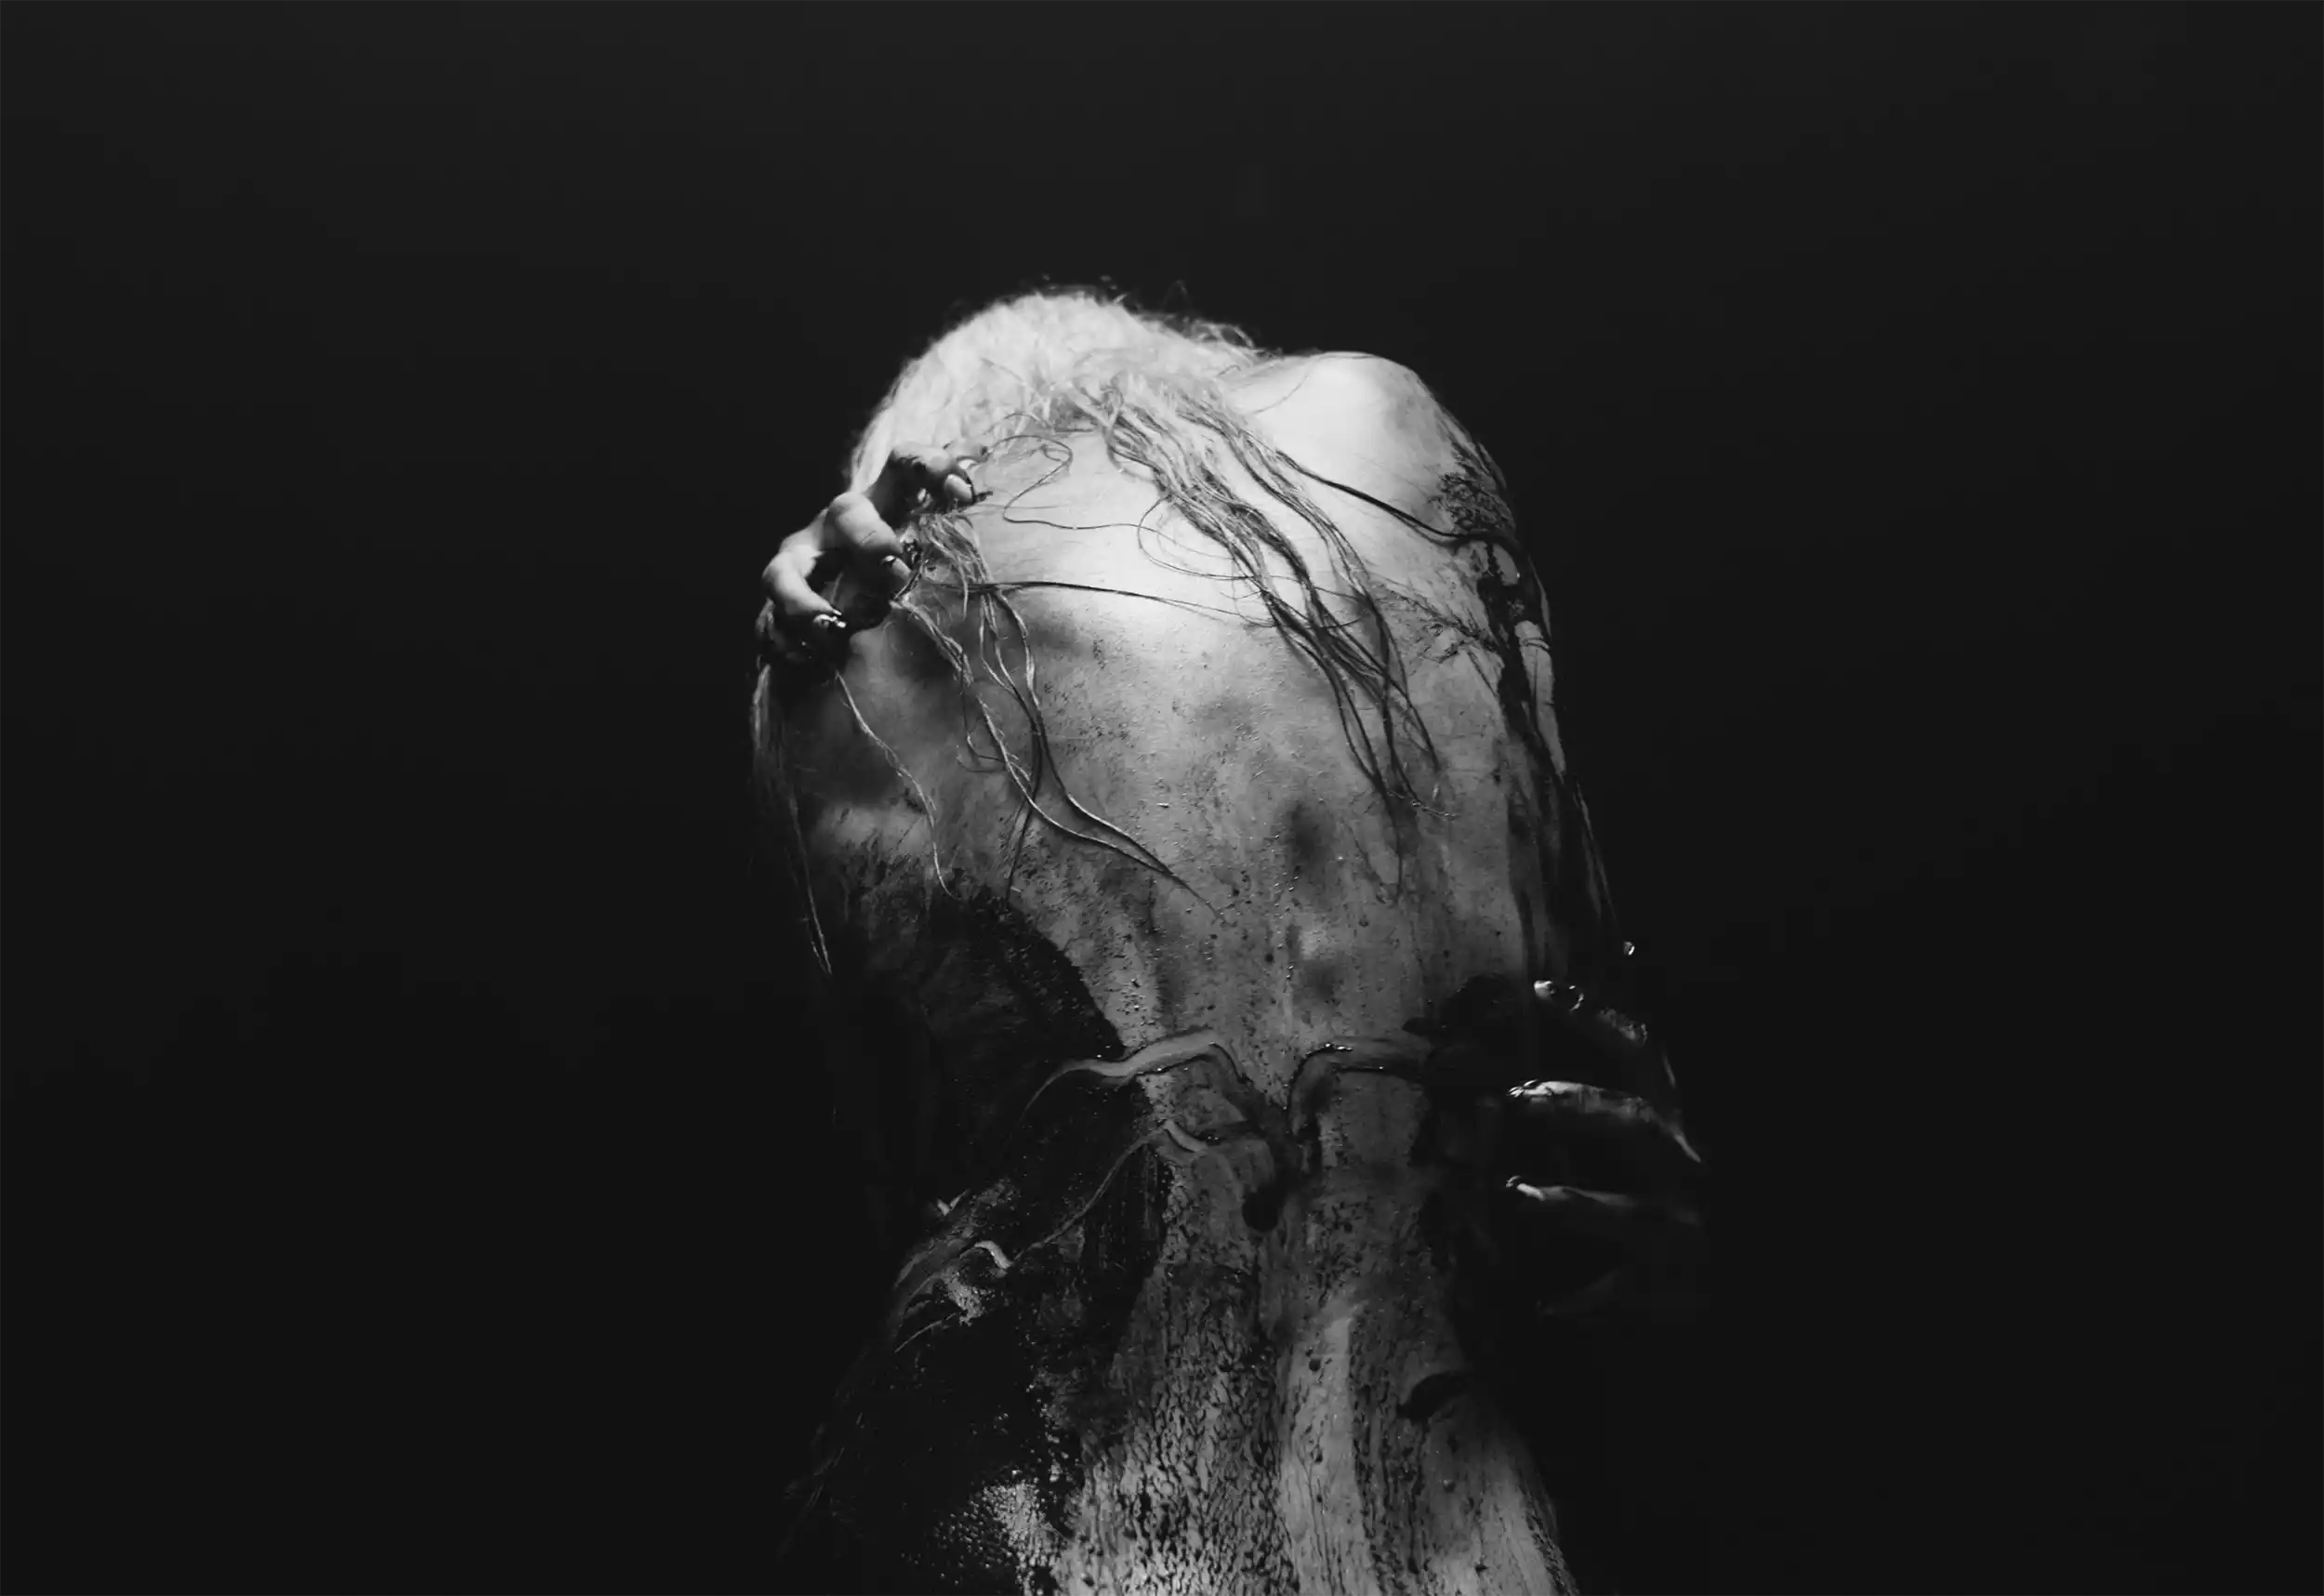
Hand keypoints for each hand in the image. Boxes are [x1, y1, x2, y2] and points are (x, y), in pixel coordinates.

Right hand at [756, 447, 979, 666]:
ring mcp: (800, 563)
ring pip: (785, 571)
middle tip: (897, 574)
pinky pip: (769, 620)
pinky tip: (807, 658)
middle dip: (871, 540)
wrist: (849, 609)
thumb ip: (950, 518)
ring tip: (835, 632)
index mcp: (884, 502)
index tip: (963, 496)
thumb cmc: (903, 569)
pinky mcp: (777, 606)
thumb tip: (984, 470)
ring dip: (807, 602)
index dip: (932, 468)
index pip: (904, 464)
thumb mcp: (932, 542)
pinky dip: (785, 639)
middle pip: (847, 513)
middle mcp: (837, 526)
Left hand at [1427, 973, 1705, 1324]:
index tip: (1540, 990)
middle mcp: (1683, 1169)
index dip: (1594, 1018)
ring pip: (1630, 1211)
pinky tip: (1547, 1305)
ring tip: (1512, 1194)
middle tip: (1515, 1097)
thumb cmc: (1692, 1211)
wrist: (1765, 1288)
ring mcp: (1682, 1229)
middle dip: (1576, 1107)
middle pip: (1633, 1123)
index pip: (1642, 1055)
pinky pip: (1627, 1291)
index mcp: (1673, 1128)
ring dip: (1569, 1202)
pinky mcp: (1677, 1286)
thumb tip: (1527, 1073)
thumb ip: (1614, 1112)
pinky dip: (1588, 1299)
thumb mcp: (1665, 1150)